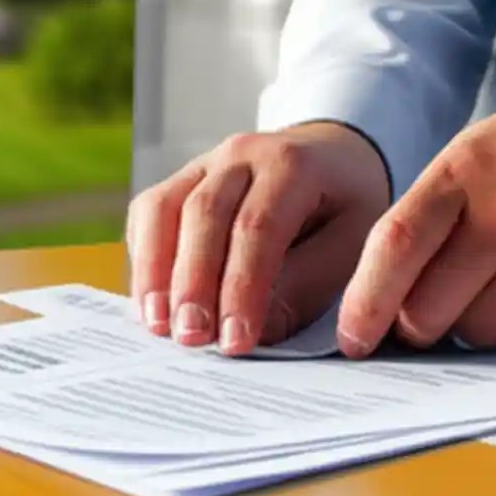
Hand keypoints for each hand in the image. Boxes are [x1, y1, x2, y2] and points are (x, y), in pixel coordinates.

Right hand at [127, 122, 388, 354]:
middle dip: (193, 282)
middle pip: (202, 214)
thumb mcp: (352, 246)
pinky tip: (150, 302)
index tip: (236, 341)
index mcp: (293, 164)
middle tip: (191, 337)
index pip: (258, 226)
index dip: (242, 287)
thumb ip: (306, 286)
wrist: (333, 160)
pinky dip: (144, 259)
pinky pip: (148, 214)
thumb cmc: (345, 210)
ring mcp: (202, 164)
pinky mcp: (178, 182)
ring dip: (154, 271)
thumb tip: (257, 333)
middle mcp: (240, 155)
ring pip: (161, 208)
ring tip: (158, 324)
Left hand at [338, 96, 495, 356]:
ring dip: (469, 325)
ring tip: (484, 287)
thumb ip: (423, 221)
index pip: (396, 247)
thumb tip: (378, 303)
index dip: (365, 302)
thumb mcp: (467, 162)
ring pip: (481, 332)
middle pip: (430, 309)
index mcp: (464, 171)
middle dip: (413, 326)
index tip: (351, 339)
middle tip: (417, 314)